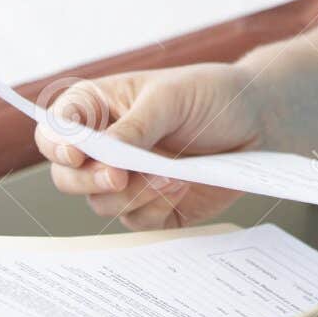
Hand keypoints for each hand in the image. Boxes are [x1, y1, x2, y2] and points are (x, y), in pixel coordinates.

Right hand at [33, 63, 267, 231]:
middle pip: (67, 177)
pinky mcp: (153, 207)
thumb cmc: (213, 95)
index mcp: (100, 109)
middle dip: (90, 180)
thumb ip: (133, 127)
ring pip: (102, 203)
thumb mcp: (170, 98)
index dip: (57, 144)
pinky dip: (156, 207)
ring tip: (172, 174)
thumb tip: (96, 153)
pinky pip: (137, 221)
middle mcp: (107, 148)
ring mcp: (128, 180)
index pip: (57, 129)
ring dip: (134, 193)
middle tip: (120, 176)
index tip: (77, 153)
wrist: (260, 121)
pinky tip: (183, 187)